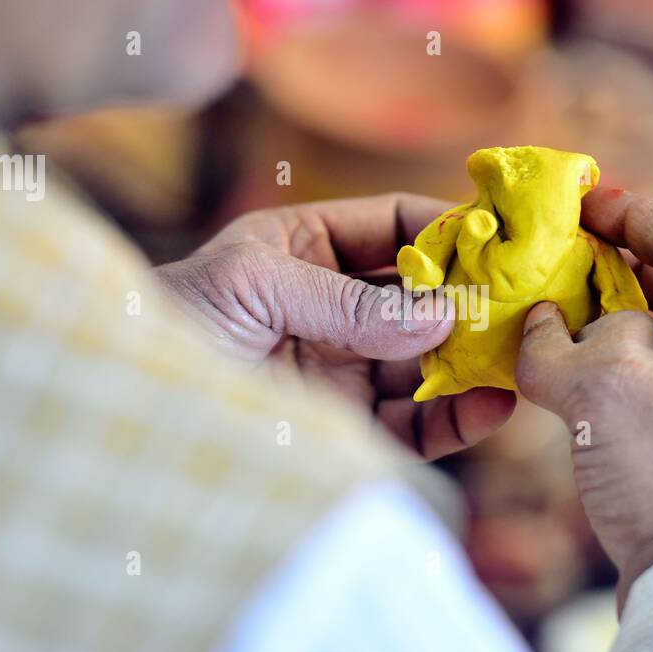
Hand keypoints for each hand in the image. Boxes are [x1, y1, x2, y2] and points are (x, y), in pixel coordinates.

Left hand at [156, 194, 515, 459]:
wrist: (119, 412)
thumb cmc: (169, 322)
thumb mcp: (251, 286)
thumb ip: (344, 300)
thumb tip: (438, 314)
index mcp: (307, 246)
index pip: (398, 226)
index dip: (452, 229)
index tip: (506, 238)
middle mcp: (333, 304)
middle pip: (426, 295)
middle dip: (477, 299)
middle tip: (533, 304)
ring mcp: (342, 365)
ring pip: (430, 360)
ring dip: (477, 360)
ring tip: (522, 362)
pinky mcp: (345, 425)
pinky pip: (413, 420)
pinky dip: (455, 417)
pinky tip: (491, 407)